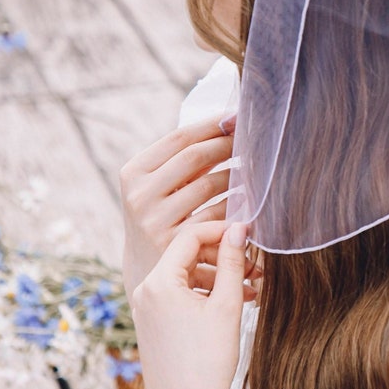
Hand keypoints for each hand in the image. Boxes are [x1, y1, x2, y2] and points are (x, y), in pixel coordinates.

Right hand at [119, 115, 258, 298]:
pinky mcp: (178, 245)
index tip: (236, 117)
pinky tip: (252, 198)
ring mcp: (156, 222)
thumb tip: (228, 123)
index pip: (179, 138)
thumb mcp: (158, 187)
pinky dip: (238, 204)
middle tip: (253, 139)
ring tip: (255, 167)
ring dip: (238, 173)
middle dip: (228, 144)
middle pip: (195, 157)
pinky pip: (219, 215)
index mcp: (133, 173)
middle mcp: (140, 196)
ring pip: (210, 185)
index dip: (211, 124)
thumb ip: (182, 161)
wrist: (146, 271)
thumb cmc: (161, 217)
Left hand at [131, 220, 248, 388]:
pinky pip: (179, 296)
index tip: (247, 233)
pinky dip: (205, 294)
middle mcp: (144, 291)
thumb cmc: (209, 360)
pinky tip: (234, 302)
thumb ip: (233, 261)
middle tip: (255, 265)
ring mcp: (146, 308)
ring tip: (251, 288)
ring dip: (217, 277)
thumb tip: (240, 228)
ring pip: (185, 277)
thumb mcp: (227, 305)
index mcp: (158, 282)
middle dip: (222, 256)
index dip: (221, 229)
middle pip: (187, 256)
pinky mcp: (152, 323)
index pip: (189, 236)